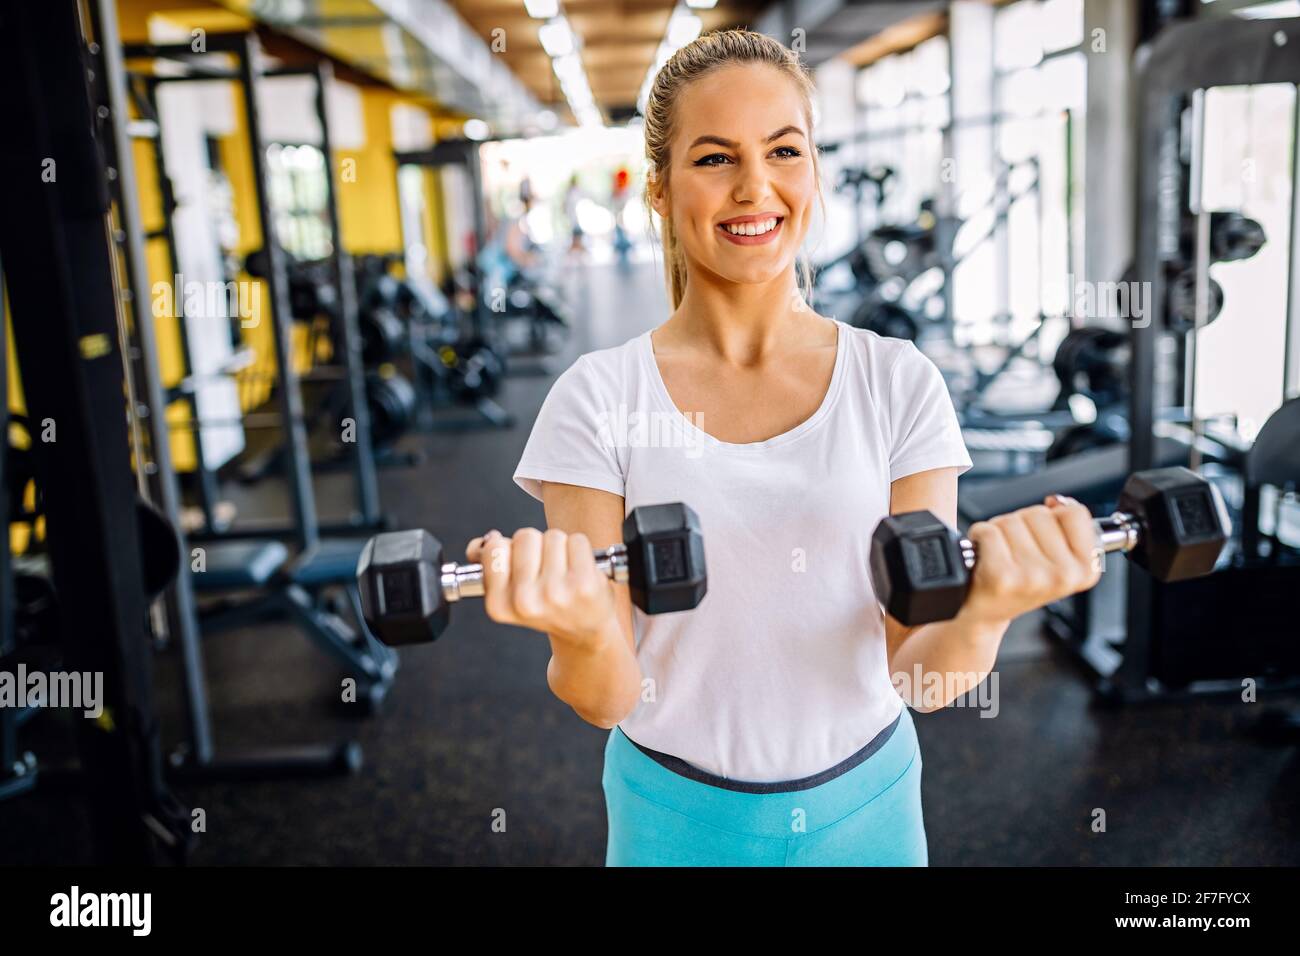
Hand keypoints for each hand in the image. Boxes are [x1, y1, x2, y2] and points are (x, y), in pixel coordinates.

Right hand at [465, 528, 618, 649]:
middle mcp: (525, 602)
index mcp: (499, 605)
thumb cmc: (547, 605)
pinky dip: (580, 549)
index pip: (494, 548)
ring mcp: (555, 593)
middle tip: (544, 569)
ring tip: (562, 572)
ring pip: (553, 536)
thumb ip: (487, 563)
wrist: (585, 631)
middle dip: (535, 545)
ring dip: (559, 547)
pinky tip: (579, 570)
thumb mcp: (509, 593)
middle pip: (525, 536)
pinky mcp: (584, 585)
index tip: (518, 563)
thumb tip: (482, 542)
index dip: (508, 547)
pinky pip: (577, 540)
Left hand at [959, 495, 1102, 624]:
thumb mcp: (1059, 558)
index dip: (1053, 517)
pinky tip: (985, 556)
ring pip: (1011, 520)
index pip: (1074, 513)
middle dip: (1023, 525)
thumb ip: (1068, 526)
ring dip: (1000, 531)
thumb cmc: (1020, 581)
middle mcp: (1063, 576)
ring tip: (1002, 554)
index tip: (1044, 538)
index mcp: (1085, 570)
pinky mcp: (1001, 576)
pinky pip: (988, 531)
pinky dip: (980, 535)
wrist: (986, 612)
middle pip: (1039, 514)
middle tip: (1018, 551)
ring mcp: (1032, 577)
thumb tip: (1056, 501)